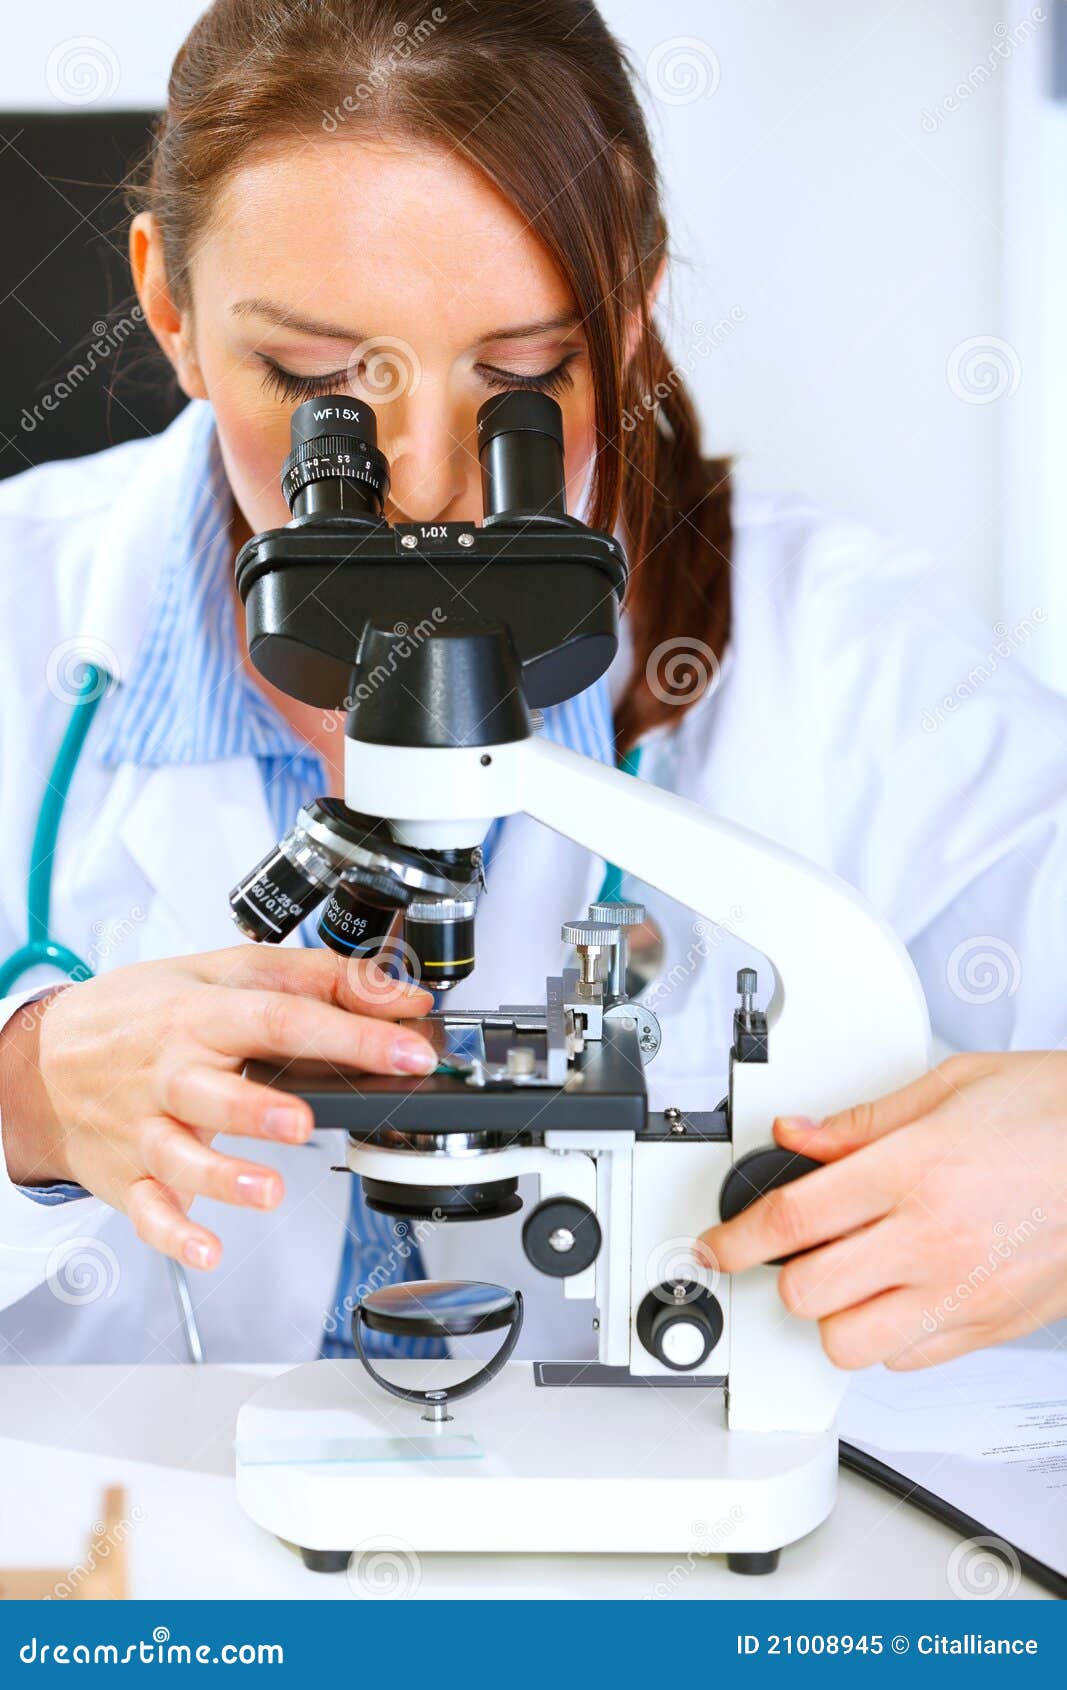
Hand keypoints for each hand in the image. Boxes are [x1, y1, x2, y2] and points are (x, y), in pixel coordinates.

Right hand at [0, 945, 436, 1271]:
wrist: (44, 1059)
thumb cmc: (145, 1013)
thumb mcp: (226, 971)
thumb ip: (322, 979)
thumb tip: (401, 996)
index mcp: (203, 1014)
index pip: (282, 1019)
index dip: (349, 1036)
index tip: (409, 1052)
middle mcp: (172, 1072)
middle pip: (216, 1091)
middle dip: (259, 1109)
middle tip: (304, 1121)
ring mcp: (147, 1128)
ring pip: (182, 1157)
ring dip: (224, 1177)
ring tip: (268, 1191)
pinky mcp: (129, 1177)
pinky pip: (149, 1212)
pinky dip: (175, 1236)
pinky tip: (207, 1250)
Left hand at [697, 1052, 1066, 1369]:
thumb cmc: (1055, 1111)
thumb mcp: (951, 1085)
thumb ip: (862, 1121)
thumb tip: (798, 1135)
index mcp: (915, 1170)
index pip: (792, 1220)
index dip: (735, 1238)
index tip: (716, 1247)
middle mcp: (935, 1239)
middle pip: (810, 1293)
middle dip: (786, 1274)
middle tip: (794, 1250)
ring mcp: (966, 1291)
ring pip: (854, 1344)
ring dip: (834, 1314)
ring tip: (848, 1277)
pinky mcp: (994, 1324)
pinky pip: (912, 1358)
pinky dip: (890, 1336)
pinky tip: (898, 1296)